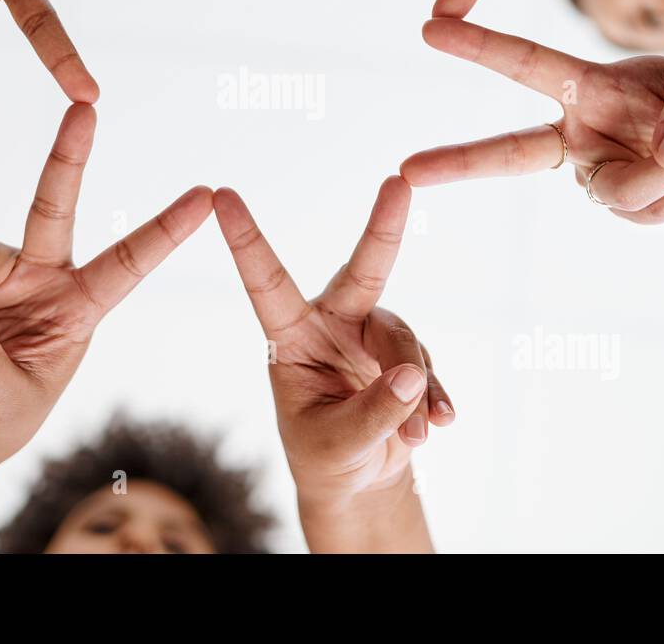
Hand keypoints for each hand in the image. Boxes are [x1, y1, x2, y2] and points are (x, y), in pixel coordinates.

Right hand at [0, 102, 212, 460]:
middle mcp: (44, 277)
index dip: (167, 229)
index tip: (208, 195)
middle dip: (70, 156)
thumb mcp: (3, 405)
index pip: (130, 263)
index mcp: (80, 307)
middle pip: (55, 208)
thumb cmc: (0, 415)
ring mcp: (0, 272)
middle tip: (85, 106)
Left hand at [212, 178, 452, 506]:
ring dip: (413, 387)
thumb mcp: (337, 443)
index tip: (222, 194)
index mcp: (289, 336)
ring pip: (402, 338)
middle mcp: (332, 323)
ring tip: (416, 435)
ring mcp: (370, 335)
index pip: (266, 283)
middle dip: (383, 228)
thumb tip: (413, 374)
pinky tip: (440, 424)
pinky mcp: (404, 355)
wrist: (358, 481)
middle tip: (398, 183)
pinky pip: (425, 367)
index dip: (246, 239)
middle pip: (362, 272)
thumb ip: (373, 411)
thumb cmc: (326, 455)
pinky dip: (433, 397)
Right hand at [401, 18, 663, 223]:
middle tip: (408, 171)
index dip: (479, 45)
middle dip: (458, 162)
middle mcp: (574, 132)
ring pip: (623, 191)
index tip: (432, 27)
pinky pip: (649, 214)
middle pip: (509, 152)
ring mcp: (592, 174)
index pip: (525, 63)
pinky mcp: (616, 208)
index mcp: (583, 84)